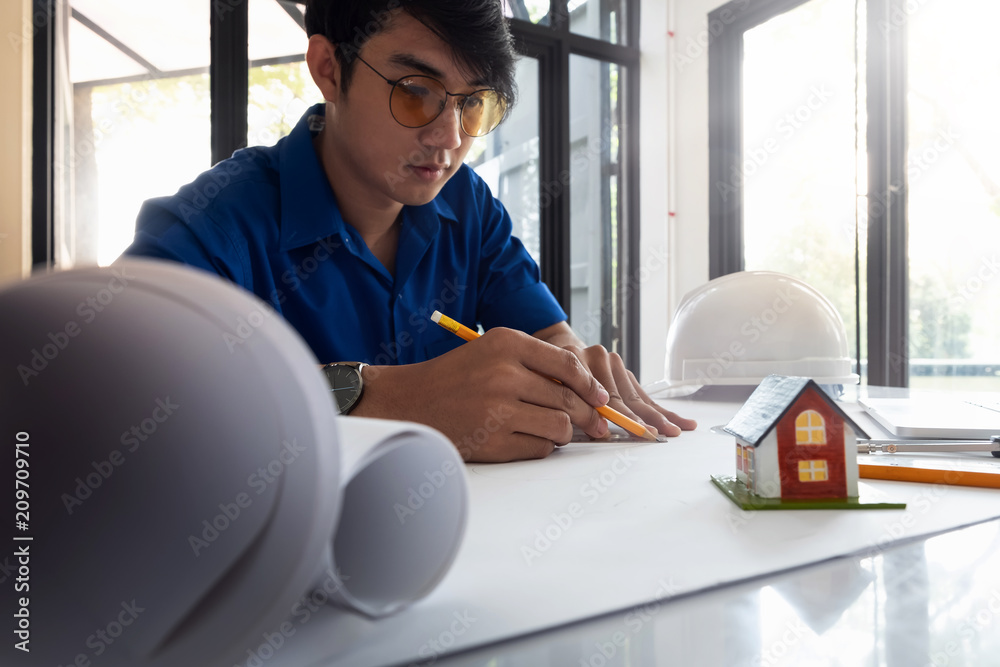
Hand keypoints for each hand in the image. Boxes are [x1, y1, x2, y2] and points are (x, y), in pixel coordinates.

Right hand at [351, 328, 611, 461]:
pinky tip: (528, 438)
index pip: (567, 365)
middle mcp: (503, 374)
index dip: (591, 385)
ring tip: (552, 429)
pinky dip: (542, 446)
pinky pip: (540, 449)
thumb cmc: (456, 376)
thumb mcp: (492, 352)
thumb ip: (536, 362)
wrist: (410, 401)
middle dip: (588, 416)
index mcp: (506, 344)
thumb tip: (588, 389)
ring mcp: (497, 410)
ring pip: (560, 427)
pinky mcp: (492, 441)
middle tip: (597, 425)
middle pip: (569, 401)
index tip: (602, 397)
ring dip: (563, 432)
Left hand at [564, 343, 697, 437]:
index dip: (624, 416)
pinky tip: (678, 419)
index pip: (605, 394)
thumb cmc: (548, 377)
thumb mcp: (551, 390)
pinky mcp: (622, 371)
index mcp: (576, 360)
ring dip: (659, 415)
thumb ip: (573, 408)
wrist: (555, 352)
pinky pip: (641, 394)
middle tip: (662, 432)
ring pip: (637, 396)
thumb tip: (600, 429)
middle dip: (646, 417)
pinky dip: (658, 409)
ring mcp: (612, 362)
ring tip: (677, 429)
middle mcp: (597, 356)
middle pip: (625, 395)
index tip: (640, 430)